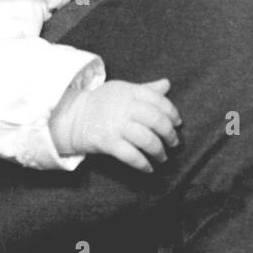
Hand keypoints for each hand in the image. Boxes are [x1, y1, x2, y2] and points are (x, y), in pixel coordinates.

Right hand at [49, 78, 181, 171]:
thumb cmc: (102, 103)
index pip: (158, 100)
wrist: (74, 116)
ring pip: (147, 140)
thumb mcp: (123, 90)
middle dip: (169, 134)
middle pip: (156, 120)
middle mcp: (124, 107)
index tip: (178, 123)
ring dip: (159, 151)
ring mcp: (116, 125)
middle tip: (174, 142)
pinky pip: (131, 156)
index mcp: (130, 92)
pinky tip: (149, 168)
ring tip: (163, 157)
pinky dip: (143, 164)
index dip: (172, 113)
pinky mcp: (107, 142)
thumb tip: (167, 84)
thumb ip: (146, 89)